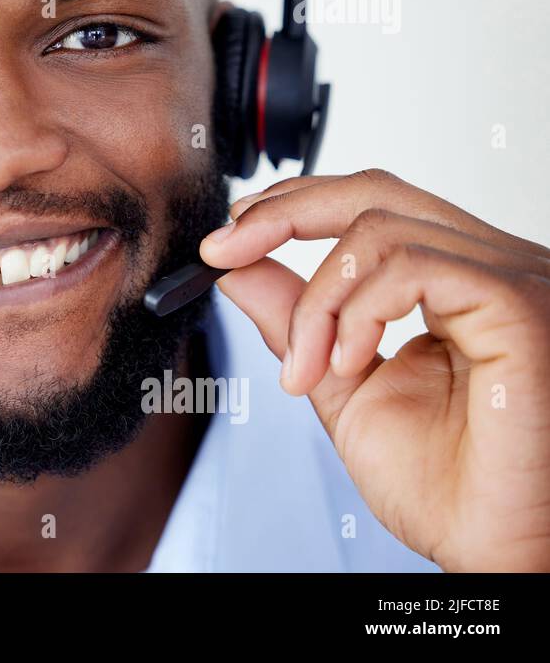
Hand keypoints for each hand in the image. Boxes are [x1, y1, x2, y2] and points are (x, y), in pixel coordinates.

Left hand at [198, 169, 549, 570]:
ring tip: (307, 367)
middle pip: (373, 191)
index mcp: (453, 281)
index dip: (291, 206)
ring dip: (317, 300)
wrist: (489, 549)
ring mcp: (510, 281)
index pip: (368, 204)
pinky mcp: (518, 306)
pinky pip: (414, 266)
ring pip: (381, 227)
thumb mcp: (339, 385)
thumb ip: (295, 322)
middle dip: (281, 214)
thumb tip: (239, 269)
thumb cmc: (443, 485)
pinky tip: (346, 362)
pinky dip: (356, 311)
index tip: (226, 242)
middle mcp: (488, 268)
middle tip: (223, 253)